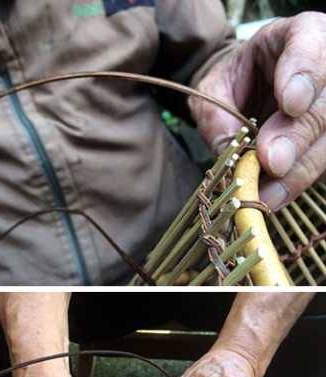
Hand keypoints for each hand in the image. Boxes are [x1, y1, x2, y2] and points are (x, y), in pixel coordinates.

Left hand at [192, 12, 325, 209]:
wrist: (244, 91)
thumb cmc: (233, 83)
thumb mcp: (212, 91)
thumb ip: (216, 117)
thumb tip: (229, 156)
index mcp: (299, 36)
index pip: (310, 47)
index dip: (303, 76)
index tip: (290, 104)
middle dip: (299, 135)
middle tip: (272, 162)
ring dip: (300, 169)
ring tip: (267, 194)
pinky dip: (301, 182)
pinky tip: (277, 195)